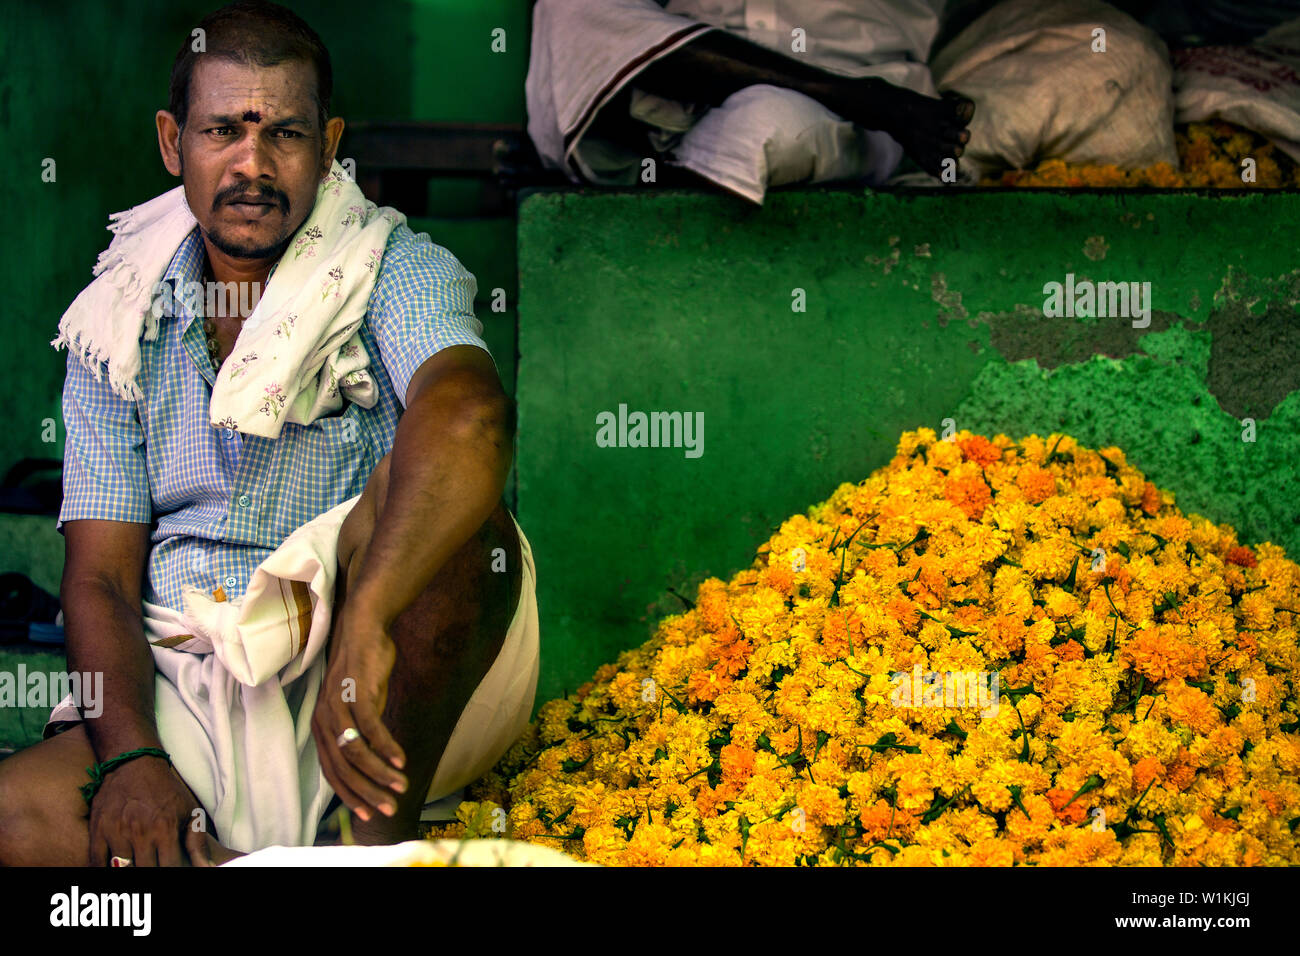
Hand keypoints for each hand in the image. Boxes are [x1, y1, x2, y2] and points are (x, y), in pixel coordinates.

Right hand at [88, 756, 214, 866]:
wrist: (134, 764)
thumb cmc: (166, 791)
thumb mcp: (189, 811)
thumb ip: (198, 842)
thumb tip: (208, 868)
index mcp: (166, 828)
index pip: (169, 867)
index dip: (172, 871)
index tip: (172, 866)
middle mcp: (140, 832)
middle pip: (145, 871)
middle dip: (152, 870)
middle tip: (154, 863)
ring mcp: (116, 832)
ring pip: (121, 869)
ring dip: (130, 869)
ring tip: (138, 862)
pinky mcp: (98, 830)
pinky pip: (96, 863)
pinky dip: (104, 868)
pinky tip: (116, 865)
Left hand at [311, 607, 407, 821]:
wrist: (364, 628)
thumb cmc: (364, 668)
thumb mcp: (360, 705)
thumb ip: (361, 731)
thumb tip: (375, 758)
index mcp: (322, 726)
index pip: (333, 772)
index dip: (351, 795)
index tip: (370, 813)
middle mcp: (324, 720)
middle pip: (343, 769)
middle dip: (367, 793)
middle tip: (388, 810)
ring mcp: (338, 707)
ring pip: (356, 753)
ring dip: (379, 774)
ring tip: (401, 787)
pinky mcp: (357, 694)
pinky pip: (370, 729)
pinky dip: (386, 748)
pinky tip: (400, 761)